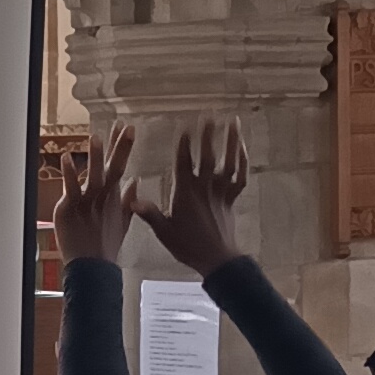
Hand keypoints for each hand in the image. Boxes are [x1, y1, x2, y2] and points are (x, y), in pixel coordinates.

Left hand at [47, 120, 138, 266]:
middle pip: (113, 168)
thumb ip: (129, 200)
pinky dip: (69, 173)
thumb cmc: (105, 246)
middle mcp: (103, 197)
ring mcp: (88, 202)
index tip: (128, 127)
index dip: (124, 147)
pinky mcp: (70, 208)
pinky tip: (67, 157)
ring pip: (94, 175)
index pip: (121, 166)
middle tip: (124, 127)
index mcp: (114, 197)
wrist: (92, 268)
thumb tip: (134, 182)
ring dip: (96, 156)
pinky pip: (71, 188)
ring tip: (96, 137)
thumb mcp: (123, 221)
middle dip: (119, 147)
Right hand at [142, 116, 250, 275]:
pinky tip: (242, 148)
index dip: (184, 143)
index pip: (184, 162)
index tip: (184, 127)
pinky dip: (243, 161)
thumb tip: (131, 199)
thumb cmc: (188, 245)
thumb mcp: (163, 230)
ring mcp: (221, 191)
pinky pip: (240, 176)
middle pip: (208, 155)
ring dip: (231, 141)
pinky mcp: (232, 198)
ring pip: (229, 161)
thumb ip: (149, 213)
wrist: (216, 258)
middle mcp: (205, 187)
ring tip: (232, 122)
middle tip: (210, 116)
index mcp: (185, 192)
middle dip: (208, 135)